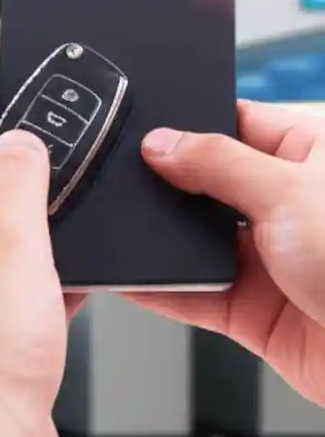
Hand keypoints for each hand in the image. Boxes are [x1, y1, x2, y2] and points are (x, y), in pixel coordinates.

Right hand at [124, 100, 324, 404]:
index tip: (144, 138)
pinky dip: (161, 289)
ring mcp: (272, 259)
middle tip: (129, 190)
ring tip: (130, 238)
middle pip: (207, 186)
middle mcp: (292, 205)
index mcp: (313, 153)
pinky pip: (192, 294)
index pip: (235, 125)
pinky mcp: (254, 310)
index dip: (189, 129)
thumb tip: (164, 142)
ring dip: (163, 245)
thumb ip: (219, 164)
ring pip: (196, 243)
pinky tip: (135, 280)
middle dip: (168, 192)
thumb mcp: (291, 193)